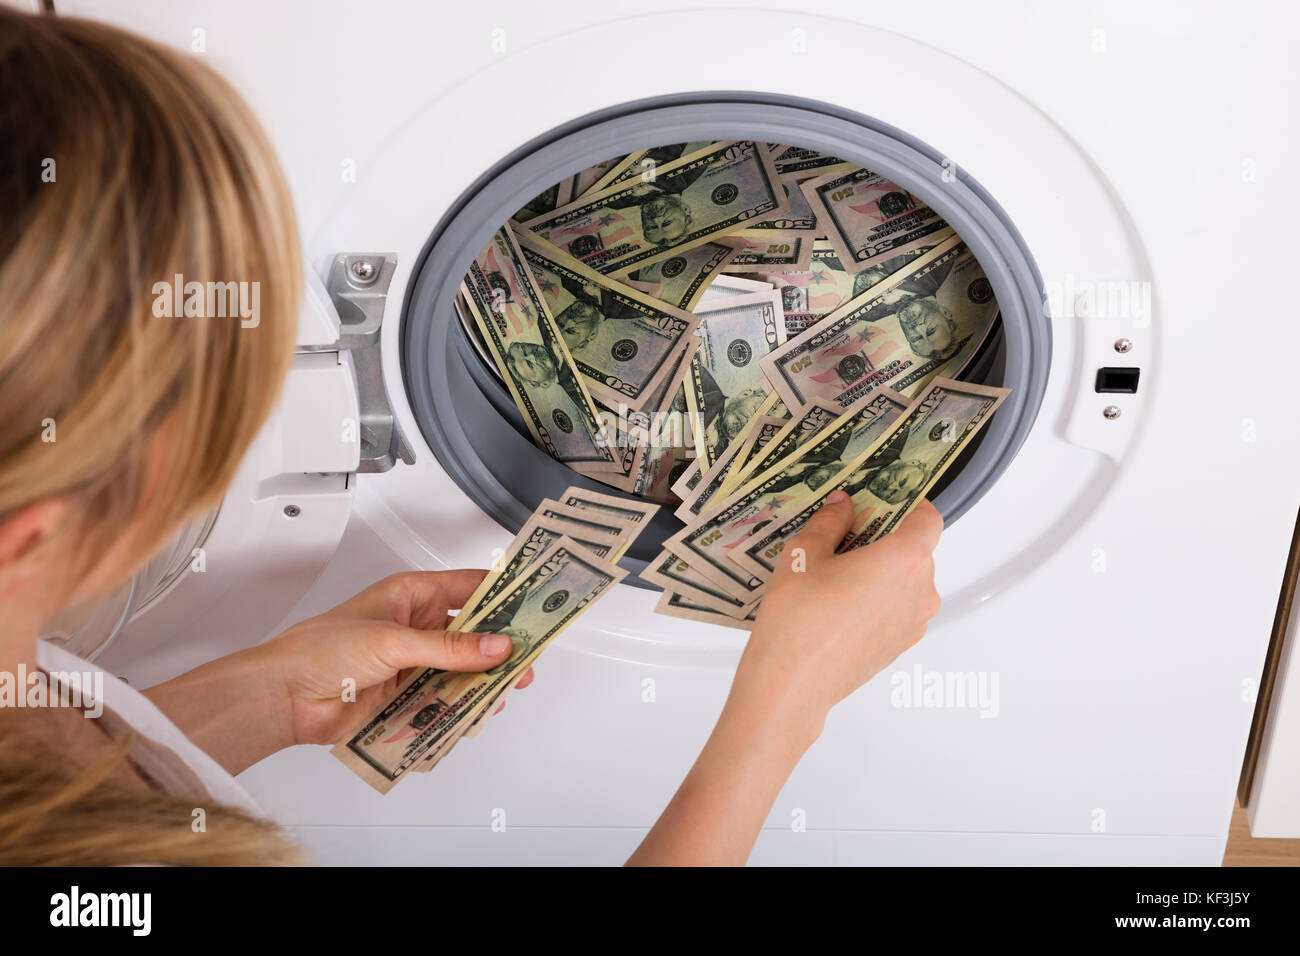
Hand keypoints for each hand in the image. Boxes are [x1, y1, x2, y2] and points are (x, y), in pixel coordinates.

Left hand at [144, 570, 532, 774]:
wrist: (282, 697)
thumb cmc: (322, 650)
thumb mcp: (394, 641)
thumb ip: (450, 647)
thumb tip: (498, 647)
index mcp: (412, 594)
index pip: (471, 587)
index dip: (505, 594)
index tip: (537, 603)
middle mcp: (415, 625)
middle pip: (472, 632)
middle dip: (501, 645)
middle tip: (528, 659)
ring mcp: (412, 662)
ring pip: (462, 668)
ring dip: (483, 679)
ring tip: (506, 690)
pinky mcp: (405, 695)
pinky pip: (444, 697)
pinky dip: (462, 704)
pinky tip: (477, 711)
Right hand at [628, 492, 942, 865]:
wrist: (791, 686)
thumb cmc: (798, 619)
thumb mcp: (805, 554)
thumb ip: (830, 522)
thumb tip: (843, 505)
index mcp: (906, 559)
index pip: (927, 517)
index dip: (907, 504)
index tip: (880, 499)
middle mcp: (921, 591)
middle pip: (916, 550)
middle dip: (884, 537)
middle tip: (843, 534)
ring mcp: (914, 622)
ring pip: (905, 581)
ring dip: (879, 570)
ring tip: (833, 573)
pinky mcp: (900, 645)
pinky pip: (896, 608)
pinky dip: (876, 598)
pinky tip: (836, 602)